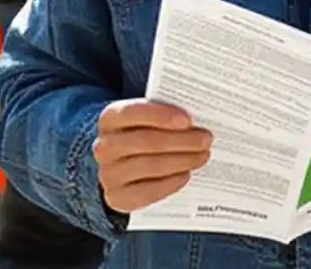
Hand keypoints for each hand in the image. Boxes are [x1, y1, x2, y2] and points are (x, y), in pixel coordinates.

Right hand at [93, 98, 212, 213]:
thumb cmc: (143, 134)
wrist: (122, 165)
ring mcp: (108, 174)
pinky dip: (170, 183)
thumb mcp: (149, 119)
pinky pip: (147, 192)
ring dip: (181, 160)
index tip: (187, 120)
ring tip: (202, 156)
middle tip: (206, 139)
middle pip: (145, 141)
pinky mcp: (117, 197)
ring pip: (149, 166)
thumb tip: (197, 117)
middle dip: (181, 140)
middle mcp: (104, 147)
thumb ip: (166, 115)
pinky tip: (186, 174)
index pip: (132, 112)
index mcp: (110, 119)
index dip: (160, 115)